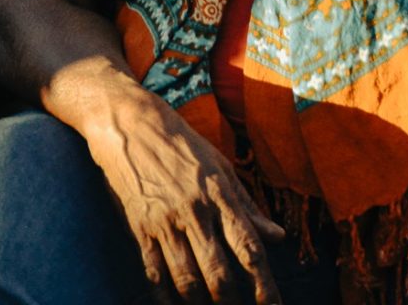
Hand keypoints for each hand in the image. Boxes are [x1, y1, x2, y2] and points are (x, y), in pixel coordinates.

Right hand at [82, 93, 285, 303]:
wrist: (129, 121)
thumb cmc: (181, 144)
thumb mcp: (221, 167)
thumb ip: (248, 206)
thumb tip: (278, 237)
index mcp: (220, 194)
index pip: (249, 248)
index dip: (263, 283)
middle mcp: (195, 210)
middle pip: (219, 270)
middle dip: (232, 302)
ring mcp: (165, 220)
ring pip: (186, 278)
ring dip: (201, 303)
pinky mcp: (138, 225)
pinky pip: (153, 271)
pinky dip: (165, 297)